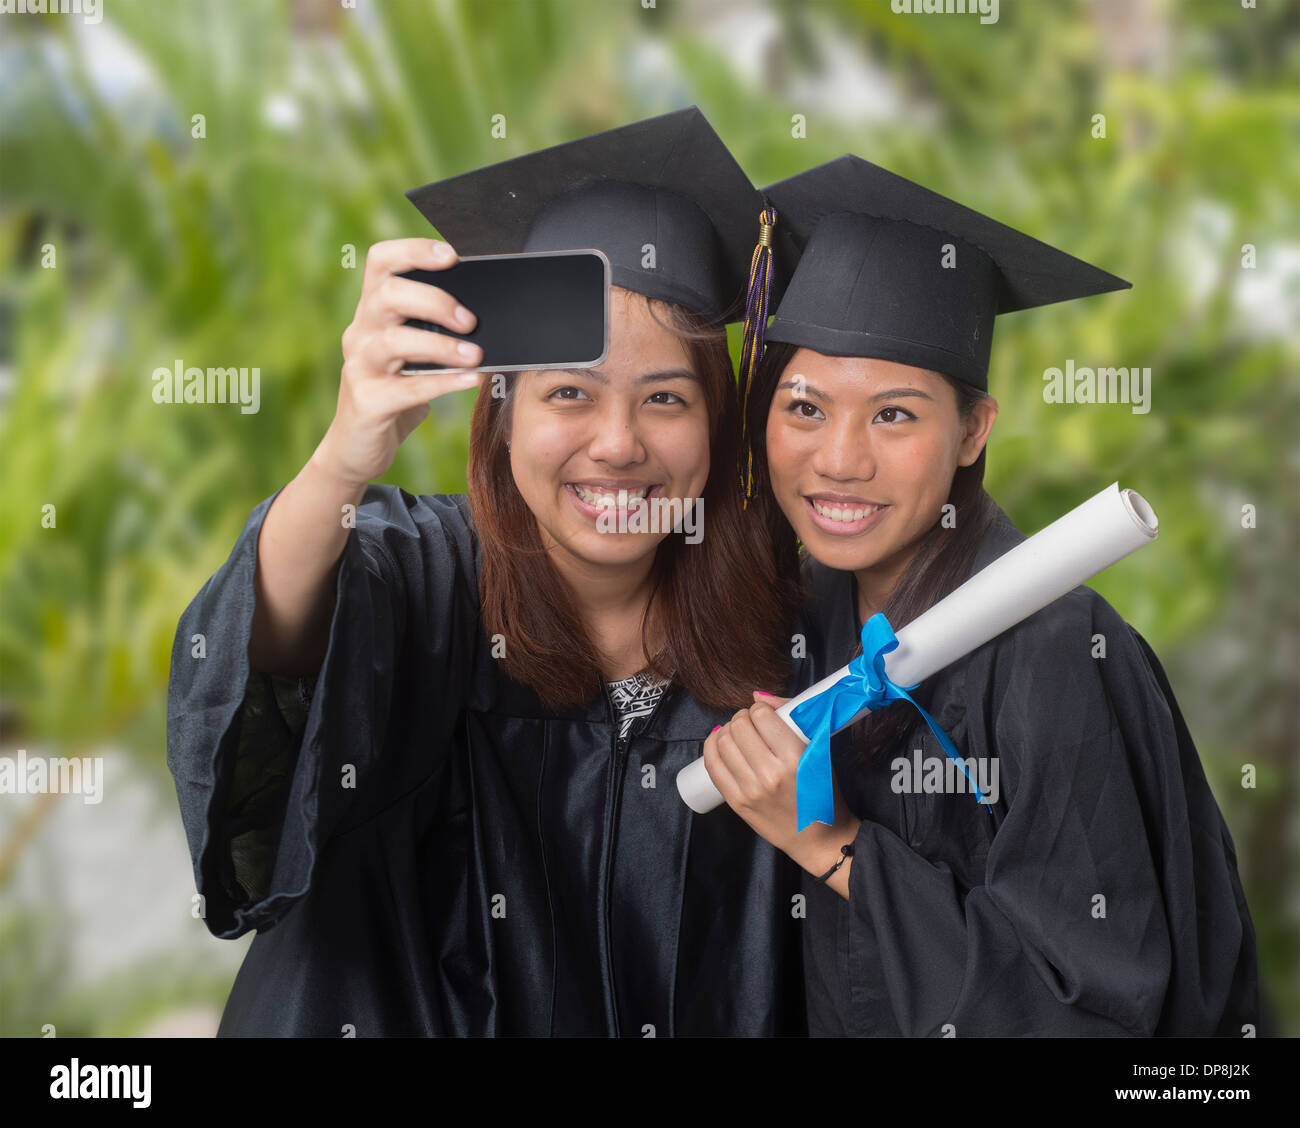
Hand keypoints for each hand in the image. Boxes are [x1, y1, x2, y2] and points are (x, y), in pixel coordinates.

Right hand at [315, 238, 486, 488]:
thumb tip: (486, 317)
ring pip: (395, 341)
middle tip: (470, 320)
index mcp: (371, 313)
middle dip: (434, 301)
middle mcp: (359, 333)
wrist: (356, 449)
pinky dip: (443, 383)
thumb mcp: (410, 358)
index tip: (452, 256)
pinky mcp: (367, 402)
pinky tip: (470, 380)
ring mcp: (359, 367)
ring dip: (442, 345)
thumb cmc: (394, 395)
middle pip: (388, 295)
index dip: (413, 251)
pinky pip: (407, 388)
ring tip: (477, 355)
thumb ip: (433, 334)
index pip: (381, 263)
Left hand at [703, 693, 859, 877]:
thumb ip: (794, 721)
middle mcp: (770, 774)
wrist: (819, 840)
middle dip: (743, 717)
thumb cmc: (824, 795)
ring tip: (737, 733)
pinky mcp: (737, 803)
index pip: (762, 716)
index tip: (764, 713)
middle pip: (739, 726)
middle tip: (751, 722)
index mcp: (795, 758)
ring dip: (727, 730)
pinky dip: (711, 747)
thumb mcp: (819, 754)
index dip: (760, 709)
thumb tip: (759, 696)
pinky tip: (719, 742)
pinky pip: (713, 766)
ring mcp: (750, 790)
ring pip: (723, 742)